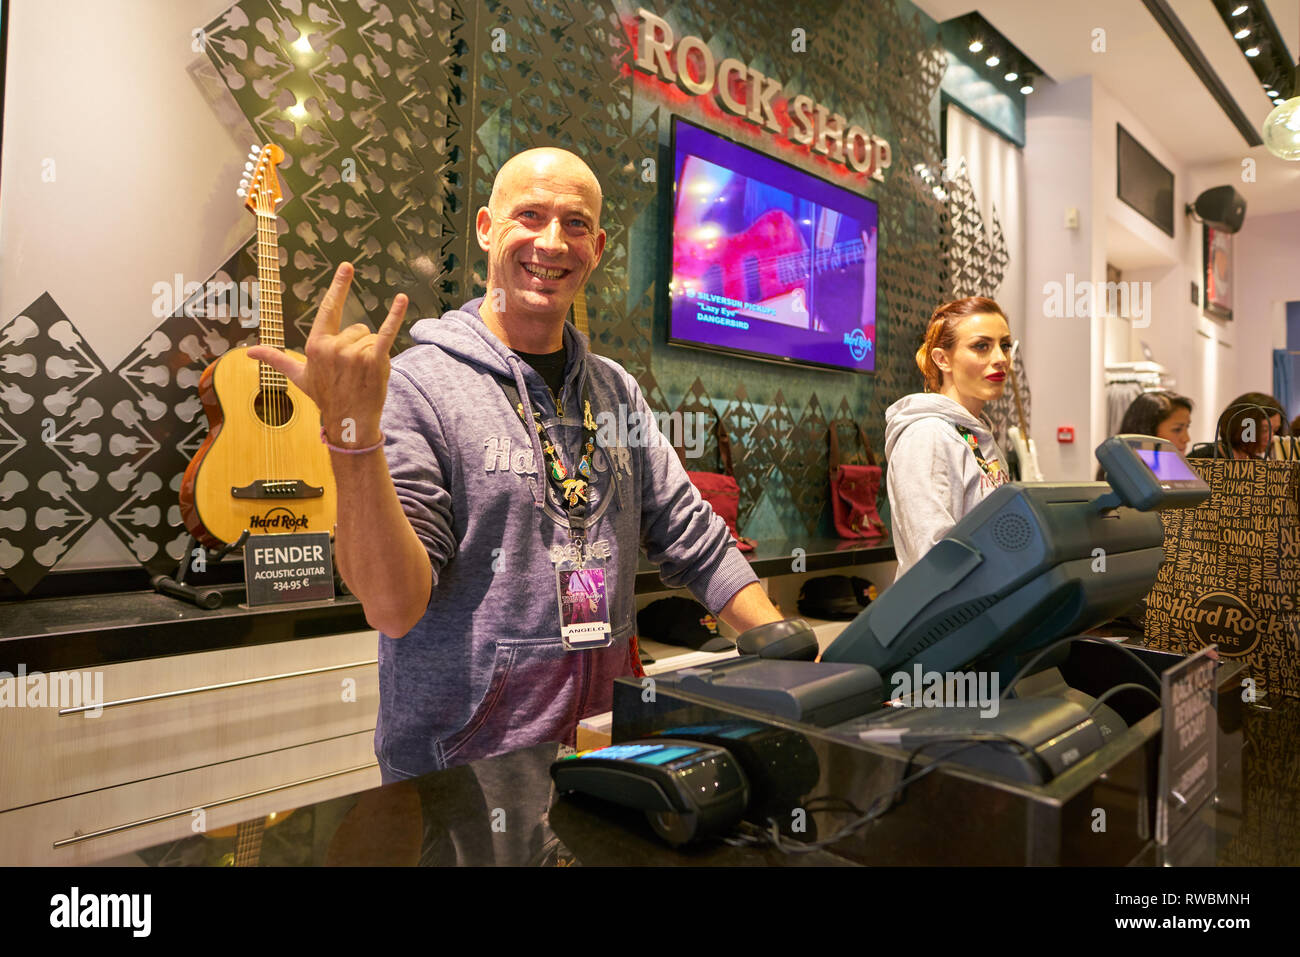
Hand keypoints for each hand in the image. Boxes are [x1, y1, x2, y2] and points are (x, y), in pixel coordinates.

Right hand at [248, 262, 407, 445]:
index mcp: (316, 345)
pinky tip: (401, 299)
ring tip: (364, 375)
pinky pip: (386, 332)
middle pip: (357, 329)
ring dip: (371, 354)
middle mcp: (334, 347)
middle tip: (353, 371)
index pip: (328, 309)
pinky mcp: (375, 360)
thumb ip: (275, 359)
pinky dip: (395, 316)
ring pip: (371, 337)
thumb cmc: (325, 397)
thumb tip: (248, 353)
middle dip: (359, 346)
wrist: (349, 422)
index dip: (339, 286)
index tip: (347, 266)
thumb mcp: (298, 376)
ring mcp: (354, 354)